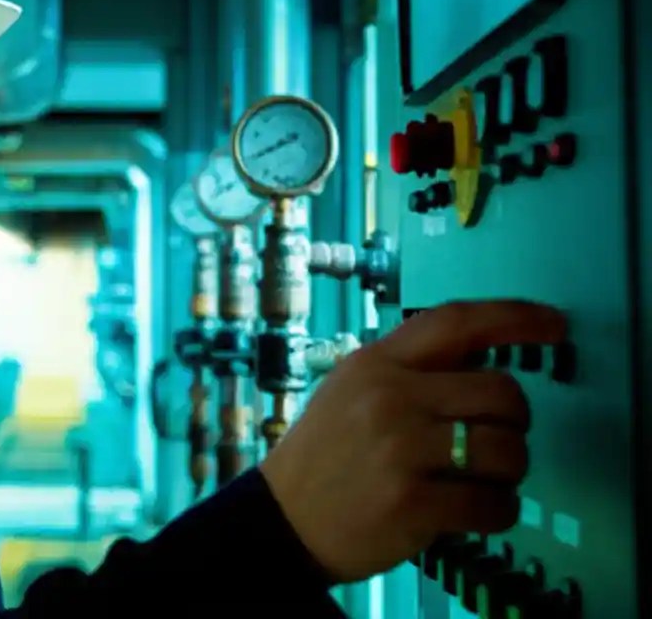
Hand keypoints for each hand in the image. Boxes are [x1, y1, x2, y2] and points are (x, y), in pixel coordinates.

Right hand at [258, 300, 567, 583]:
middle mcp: (390, 399)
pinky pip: (495, 505)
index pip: (456, 322)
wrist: (280, 519)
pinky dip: (499, 512)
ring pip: (508, 451)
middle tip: (493, 442)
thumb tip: (490, 362)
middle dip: (514, 423)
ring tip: (481, 480)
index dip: (514, 317)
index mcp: (376, 364)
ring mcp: (400, 452)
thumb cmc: (326, 454)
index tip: (555, 324)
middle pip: (502, 393)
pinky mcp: (412, 504)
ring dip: (510, 472)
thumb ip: (412, 372)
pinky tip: (475, 512)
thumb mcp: (353, 392)